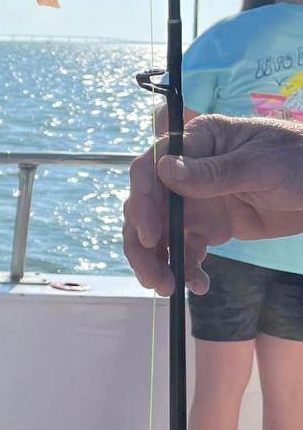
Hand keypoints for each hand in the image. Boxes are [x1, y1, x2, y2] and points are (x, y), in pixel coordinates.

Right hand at [123, 115, 302, 296]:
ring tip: (167, 286)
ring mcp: (197, 200)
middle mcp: (188, 171)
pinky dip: (186, 267)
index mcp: (197, 142)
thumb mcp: (262, 166)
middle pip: (147, 205)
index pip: (151, 168)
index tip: (151, 236)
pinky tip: (198, 283)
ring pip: (160, 231)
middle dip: (143, 242)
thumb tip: (164, 169)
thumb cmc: (301, 161)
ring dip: (157, 260)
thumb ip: (214, 172)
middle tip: (152, 275)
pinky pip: (186, 247)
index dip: (143, 201)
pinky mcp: (209, 226)